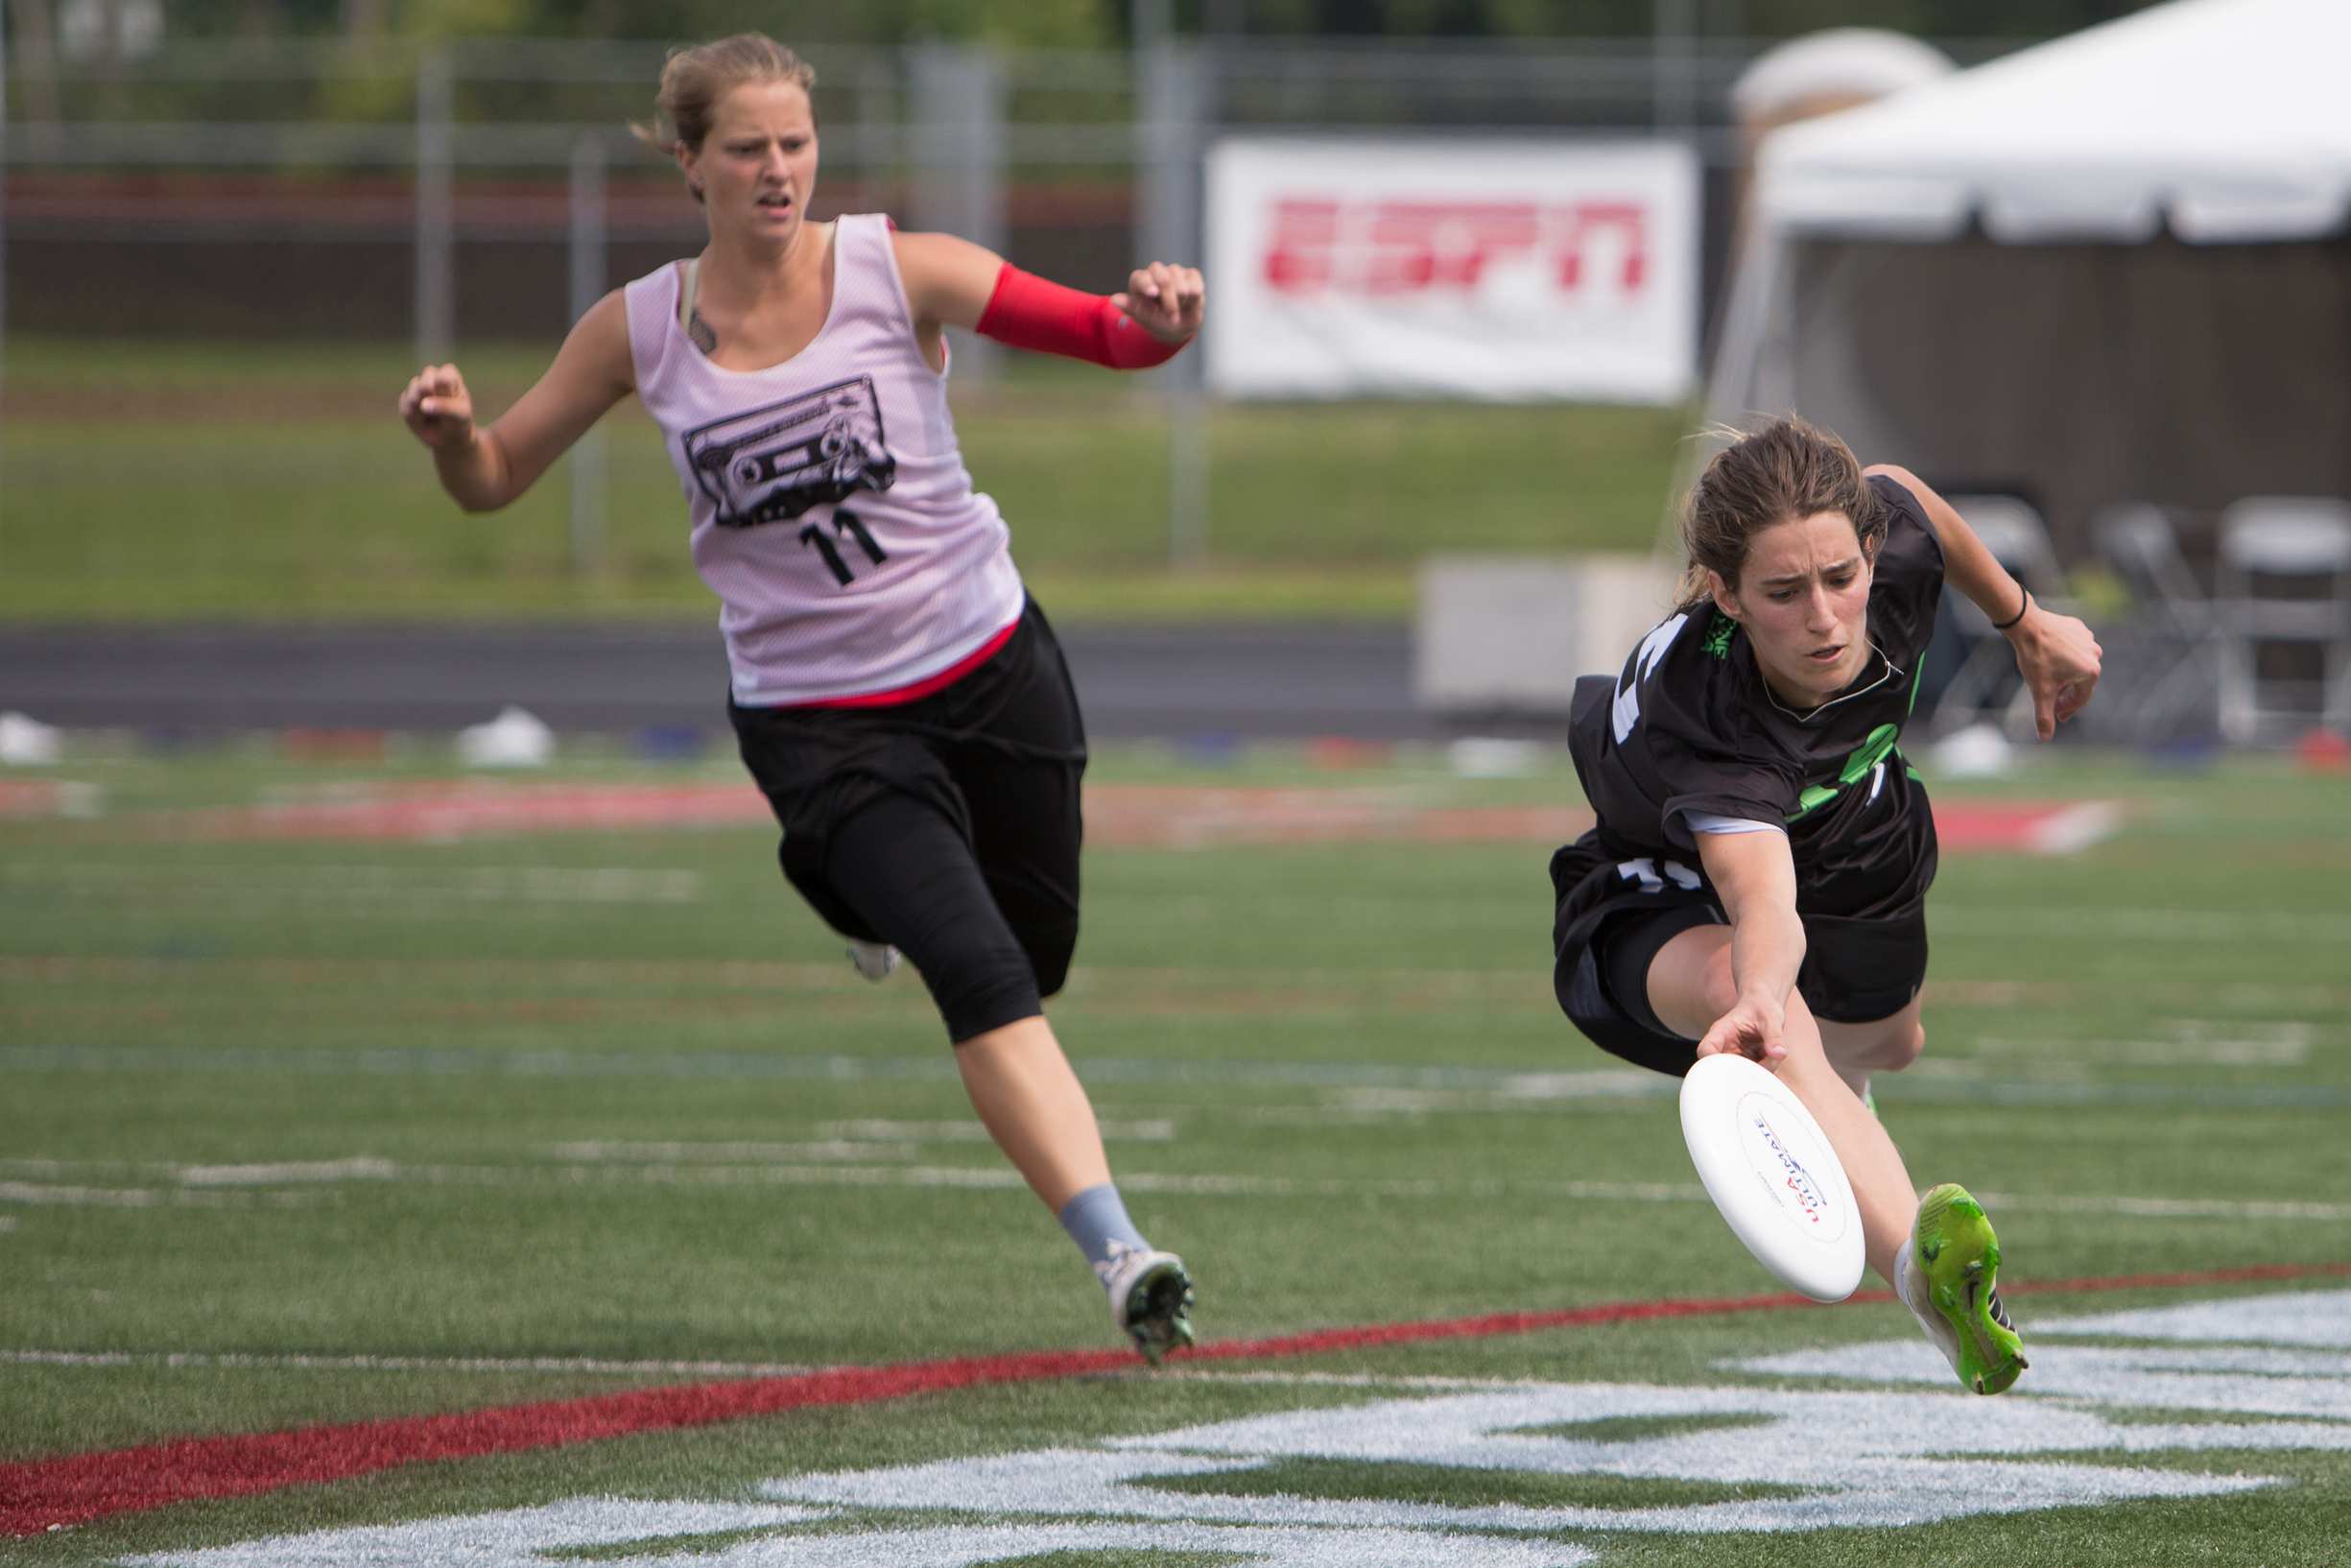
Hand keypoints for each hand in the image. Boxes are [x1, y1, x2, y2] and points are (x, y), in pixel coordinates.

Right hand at [399, 363, 475, 450]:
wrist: (449, 437)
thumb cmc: (459, 421)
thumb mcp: (460, 414)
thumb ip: (445, 406)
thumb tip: (423, 404)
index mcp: (448, 374)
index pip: (442, 377)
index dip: (445, 392)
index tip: (453, 401)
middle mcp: (430, 376)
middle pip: (424, 383)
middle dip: (431, 400)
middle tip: (440, 411)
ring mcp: (416, 387)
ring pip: (413, 393)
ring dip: (423, 409)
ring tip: (432, 417)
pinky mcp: (405, 399)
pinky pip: (404, 406)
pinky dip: (414, 418)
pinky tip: (422, 421)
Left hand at [1111, 262, 1203, 343]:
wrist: (1178, 328)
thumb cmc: (1157, 322)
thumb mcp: (1144, 319)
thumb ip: (1131, 308)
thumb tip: (1114, 299)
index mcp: (1140, 282)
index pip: (1140, 277)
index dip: (1146, 283)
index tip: (1153, 293)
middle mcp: (1156, 273)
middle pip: (1162, 275)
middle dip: (1168, 297)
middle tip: (1171, 316)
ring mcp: (1174, 272)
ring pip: (1178, 277)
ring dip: (1181, 298)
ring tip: (1178, 310)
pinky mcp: (1191, 274)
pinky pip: (1194, 280)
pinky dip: (1194, 293)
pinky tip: (1189, 302)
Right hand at [1695, 989, 1787, 1066]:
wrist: (1764, 1007)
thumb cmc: (1762, 1007)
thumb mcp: (1771, 1018)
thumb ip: (1774, 1036)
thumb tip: (1779, 1054)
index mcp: (1721, 1032)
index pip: (1706, 1049)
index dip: (1712, 1062)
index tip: (1729, 1069)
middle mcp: (1723, 1047)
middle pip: (1722, 1069)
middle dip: (1746, 1072)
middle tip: (1766, 1061)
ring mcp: (1734, 1058)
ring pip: (1741, 1076)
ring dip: (1760, 1071)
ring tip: (1774, 1055)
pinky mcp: (1745, 1064)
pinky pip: (1753, 1075)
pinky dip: (1766, 1070)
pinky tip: (1773, 1058)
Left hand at [2006, 600, 2102, 740]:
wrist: (2027, 625)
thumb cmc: (2036, 658)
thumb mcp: (2040, 691)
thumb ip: (2044, 716)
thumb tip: (2045, 739)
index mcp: (2091, 672)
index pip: (2081, 698)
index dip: (2067, 709)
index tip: (2056, 715)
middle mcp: (2095, 655)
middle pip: (2080, 682)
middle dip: (2065, 693)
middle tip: (2051, 700)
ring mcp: (2088, 639)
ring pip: (2077, 664)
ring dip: (2065, 674)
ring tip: (2049, 679)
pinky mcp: (2079, 628)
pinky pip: (2073, 647)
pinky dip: (2064, 656)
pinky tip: (2052, 659)